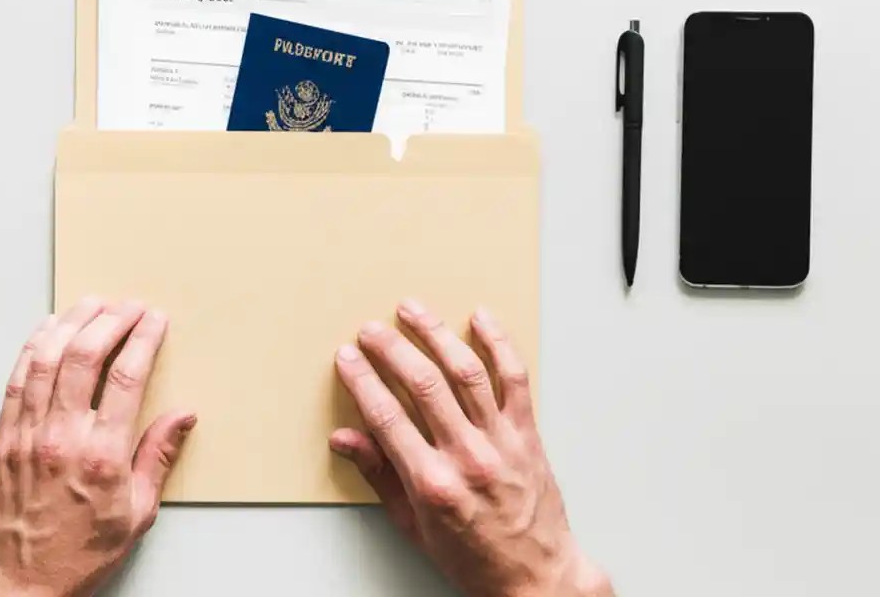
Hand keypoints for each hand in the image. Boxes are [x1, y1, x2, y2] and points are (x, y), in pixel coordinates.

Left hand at [0, 298, 195, 596]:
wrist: (23, 583)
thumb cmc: (81, 553)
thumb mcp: (138, 513)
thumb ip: (158, 457)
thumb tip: (183, 416)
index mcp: (101, 456)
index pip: (126, 377)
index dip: (143, 339)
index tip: (154, 320)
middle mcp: (61, 438)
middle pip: (85, 356)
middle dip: (110, 320)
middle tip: (128, 305)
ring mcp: (26, 436)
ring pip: (46, 359)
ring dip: (70, 323)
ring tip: (90, 303)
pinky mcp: (2, 440)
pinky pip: (17, 381)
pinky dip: (33, 348)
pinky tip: (47, 331)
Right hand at [330, 300, 611, 596]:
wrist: (535, 577)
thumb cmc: (473, 557)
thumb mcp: (412, 526)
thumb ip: (378, 476)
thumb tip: (345, 440)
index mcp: (432, 483)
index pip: (387, 416)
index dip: (362, 380)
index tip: (347, 358)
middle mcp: (468, 457)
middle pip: (424, 384)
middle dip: (392, 349)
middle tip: (371, 330)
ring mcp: (501, 442)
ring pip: (466, 372)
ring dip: (436, 334)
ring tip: (413, 310)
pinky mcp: (527, 434)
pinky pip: (515, 378)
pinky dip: (499, 344)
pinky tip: (481, 320)